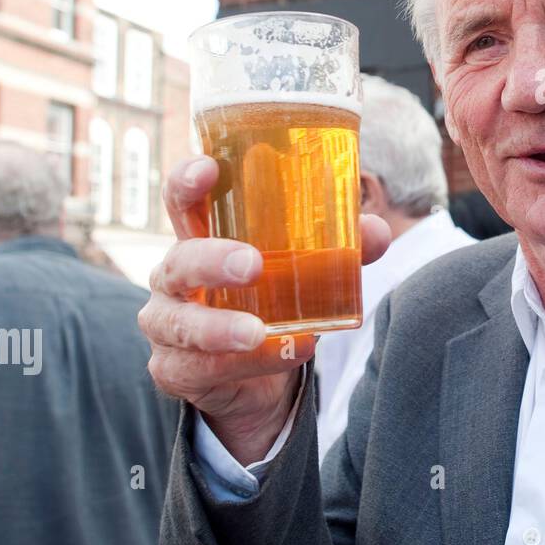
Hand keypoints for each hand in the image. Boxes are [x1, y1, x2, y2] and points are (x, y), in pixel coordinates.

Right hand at [140, 154, 391, 464]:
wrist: (252, 376)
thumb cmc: (269, 301)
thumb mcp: (302, 271)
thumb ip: (338, 250)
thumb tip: (375, 232)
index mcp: (201, 240)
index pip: (182, 203)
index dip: (187, 182)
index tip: (209, 168)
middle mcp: (174, 279)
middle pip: (179, 262)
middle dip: (211, 261)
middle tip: (252, 264)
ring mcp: (168, 326)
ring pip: (183, 324)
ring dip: (221, 327)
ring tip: (257, 331)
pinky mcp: (175, 369)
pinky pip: (204, 367)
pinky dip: (248, 363)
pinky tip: (285, 353)